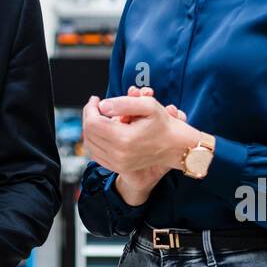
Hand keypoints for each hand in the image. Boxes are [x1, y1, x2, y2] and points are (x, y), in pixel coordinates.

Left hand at [83, 91, 201, 180]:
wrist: (177, 147)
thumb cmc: (165, 124)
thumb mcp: (149, 105)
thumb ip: (123, 103)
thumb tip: (102, 106)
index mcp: (124, 139)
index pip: (93, 123)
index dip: (90, 108)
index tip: (96, 99)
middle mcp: (119, 155)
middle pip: (89, 133)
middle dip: (89, 116)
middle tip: (96, 106)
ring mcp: (118, 164)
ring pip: (90, 145)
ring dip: (91, 129)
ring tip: (99, 116)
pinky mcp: (119, 168)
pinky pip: (97, 155)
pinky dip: (95, 141)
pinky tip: (103, 130)